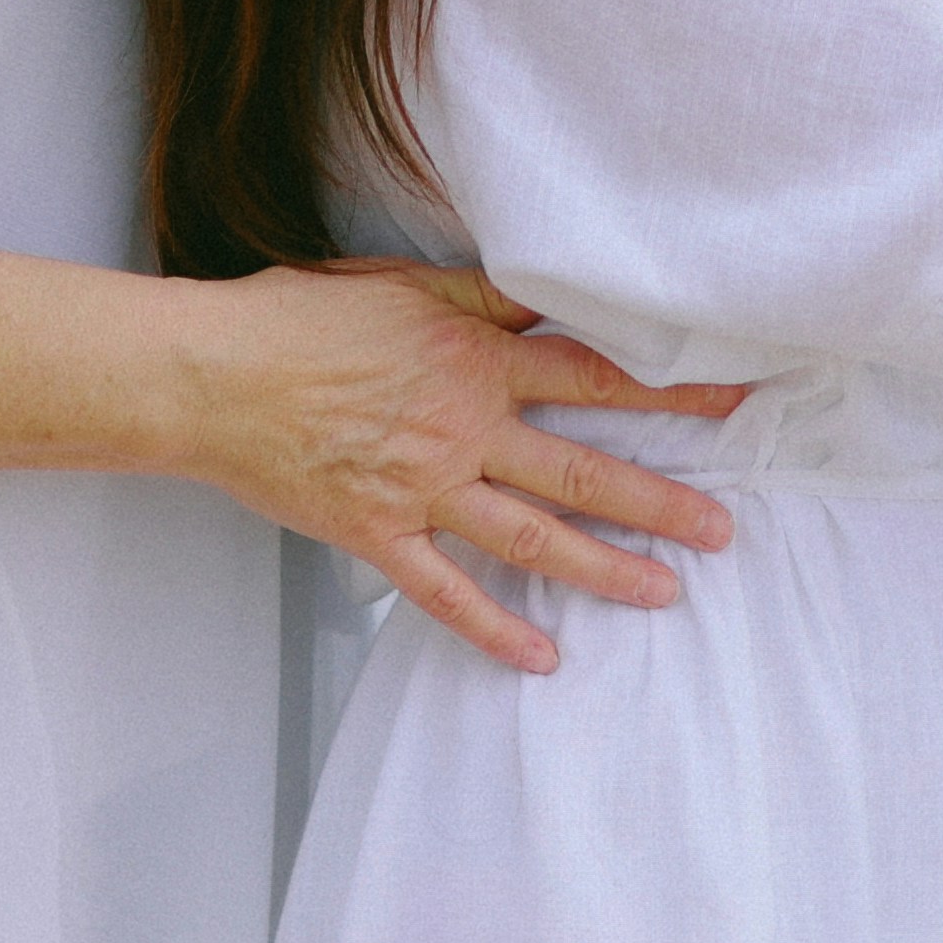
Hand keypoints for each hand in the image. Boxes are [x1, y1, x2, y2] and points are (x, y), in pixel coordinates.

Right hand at [188, 258, 744, 674]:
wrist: (212, 376)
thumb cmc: (298, 319)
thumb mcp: (402, 286)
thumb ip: (482, 298)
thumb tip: (553, 292)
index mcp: (474, 361)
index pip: (594, 377)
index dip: (668, 390)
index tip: (731, 403)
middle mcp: (463, 430)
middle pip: (581, 472)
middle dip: (660, 502)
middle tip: (721, 528)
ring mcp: (422, 491)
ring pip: (531, 539)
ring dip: (603, 570)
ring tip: (663, 593)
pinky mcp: (377, 536)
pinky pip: (447, 595)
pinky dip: (496, 630)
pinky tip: (543, 656)